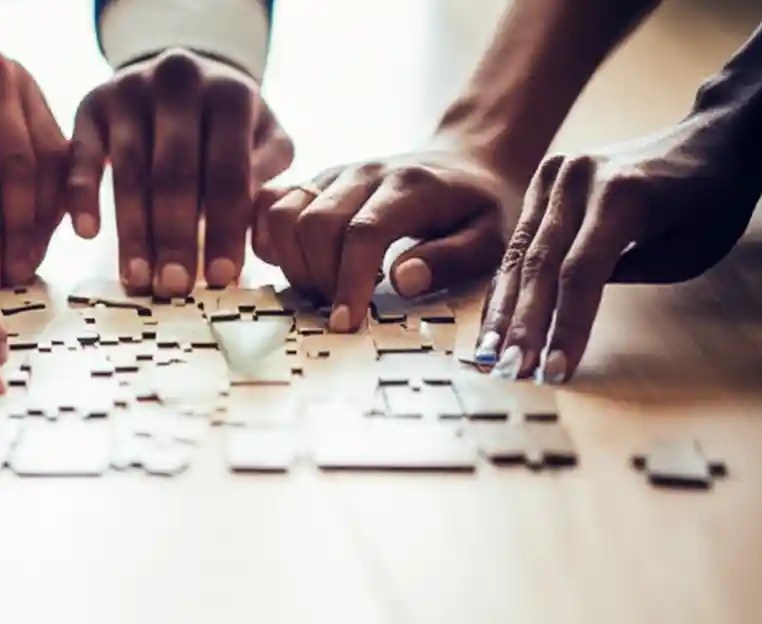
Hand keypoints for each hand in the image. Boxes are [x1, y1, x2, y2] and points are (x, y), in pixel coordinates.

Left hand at [0, 47, 67, 287]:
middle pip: (21, 166)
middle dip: (20, 230)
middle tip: (14, 276)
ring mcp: (22, 81)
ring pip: (50, 162)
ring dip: (43, 220)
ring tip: (28, 263)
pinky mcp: (39, 95)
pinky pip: (59, 155)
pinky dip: (53, 199)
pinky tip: (40, 236)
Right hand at [68, 48, 292, 295]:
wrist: (183, 74)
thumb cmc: (228, 126)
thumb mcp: (264, 139)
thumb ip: (266, 179)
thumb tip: (258, 235)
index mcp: (231, 95)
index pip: (228, 172)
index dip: (224, 228)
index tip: (219, 277)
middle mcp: (179, 82)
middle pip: (175, 173)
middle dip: (174, 237)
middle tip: (174, 286)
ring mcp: (131, 89)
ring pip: (129, 170)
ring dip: (132, 231)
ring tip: (138, 278)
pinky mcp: (93, 103)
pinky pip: (82, 155)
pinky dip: (82, 194)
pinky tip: (87, 232)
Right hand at [253, 146, 516, 331]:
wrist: (469, 161)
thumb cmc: (480, 209)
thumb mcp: (491, 239)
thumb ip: (451, 260)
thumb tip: (403, 282)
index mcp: (410, 186)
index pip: (363, 232)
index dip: (348, 281)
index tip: (346, 323)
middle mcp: (365, 173)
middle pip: (314, 224)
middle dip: (320, 278)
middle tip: (343, 309)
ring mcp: (334, 174)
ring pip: (284, 214)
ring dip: (293, 263)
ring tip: (324, 290)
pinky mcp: (315, 181)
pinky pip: (270, 204)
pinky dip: (270, 238)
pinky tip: (296, 263)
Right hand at [476, 116, 759, 382]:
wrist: (709, 139)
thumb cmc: (711, 201)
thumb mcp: (688, 251)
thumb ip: (626, 276)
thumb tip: (568, 310)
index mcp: (623, 194)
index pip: (581, 272)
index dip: (565, 325)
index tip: (555, 371)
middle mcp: (579, 179)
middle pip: (540, 264)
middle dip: (522, 325)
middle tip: (508, 371)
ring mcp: (556, 175)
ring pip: (519, 254)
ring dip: (502, 311)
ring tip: (487, 357)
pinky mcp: (544, 180)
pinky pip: (519, 241)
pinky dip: (507, 285)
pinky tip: (493, 323)